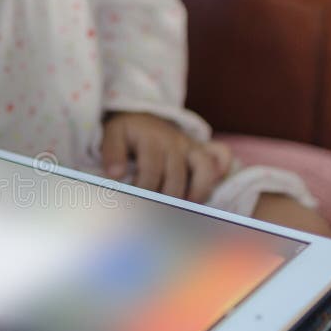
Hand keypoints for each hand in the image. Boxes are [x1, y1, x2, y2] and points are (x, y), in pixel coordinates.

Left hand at [101, 112, 230, 201]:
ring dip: (192, 193)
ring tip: (181, 209)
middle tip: (155, 215)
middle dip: (165, 198)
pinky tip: (199, 198)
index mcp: (151, 138)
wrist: (142, 115)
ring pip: (201, 170)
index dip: (144, 191)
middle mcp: (174, 141)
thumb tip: (116, 174)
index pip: (151, 171)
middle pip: (175, 176)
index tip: (135, 205)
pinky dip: (214, 177)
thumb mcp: (113, 134)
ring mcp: (189, 145)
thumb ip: (112, 152)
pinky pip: (217, 160)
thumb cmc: (127, 132)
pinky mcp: (200, 150)